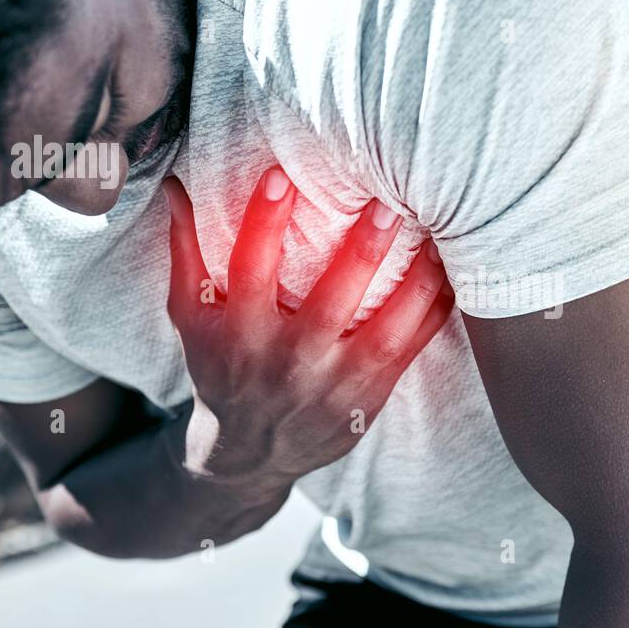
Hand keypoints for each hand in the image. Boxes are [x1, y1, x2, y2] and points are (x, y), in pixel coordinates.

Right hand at [161, 166, 453, 499]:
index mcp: (241, 332)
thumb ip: (185, 252)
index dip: (262, 221)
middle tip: (388, 202)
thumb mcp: (190, 317)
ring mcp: (334, 383)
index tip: (282, 174)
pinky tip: (453, 272)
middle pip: (330, 302)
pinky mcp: (371, 396)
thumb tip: (175, 185)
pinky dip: (436, 311)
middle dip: (361, 253)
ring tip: (437, 232)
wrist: (249, 452)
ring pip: (385, 330)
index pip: (249, 269)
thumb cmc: (220, 368)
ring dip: (416, 282)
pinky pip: (412, 349)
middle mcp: (288, 360)